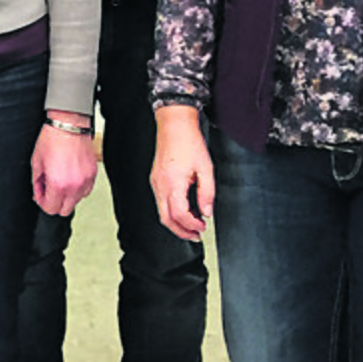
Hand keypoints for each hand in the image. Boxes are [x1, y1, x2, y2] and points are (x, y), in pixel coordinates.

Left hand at [32, 113, 98, 215]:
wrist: (69, 125)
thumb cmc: (52, 139)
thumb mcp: (36, 162)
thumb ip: (37, 182)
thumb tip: (39, 191)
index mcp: (58, 184)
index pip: (50, 208)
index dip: (42, 202)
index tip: (40, 193)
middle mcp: (74, 186)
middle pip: (64, 210)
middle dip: (54, 202)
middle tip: (48, 189)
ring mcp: (85, 181)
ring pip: (76, 201)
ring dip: (67, 196)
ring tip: (60, 181)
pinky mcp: (92, 174)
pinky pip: (86, 190)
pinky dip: (78, 188)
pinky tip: (70, 177)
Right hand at [151, 105, 213, 241]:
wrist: (174, 125)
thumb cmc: (189, 142)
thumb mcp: (206, 168)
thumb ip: (207, 193)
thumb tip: (207, 212)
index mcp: (173, 183)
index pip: (180, 215)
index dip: (192, 225)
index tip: (203, 227)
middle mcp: (161, 185)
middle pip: (166, 219)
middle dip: (181, 232)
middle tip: (195, 236)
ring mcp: (156, 183)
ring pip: (161, 212)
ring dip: (175, 223)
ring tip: (190, 227)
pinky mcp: (155, 179)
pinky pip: (160, 202)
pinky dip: (171, 212)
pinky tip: (182, 211)